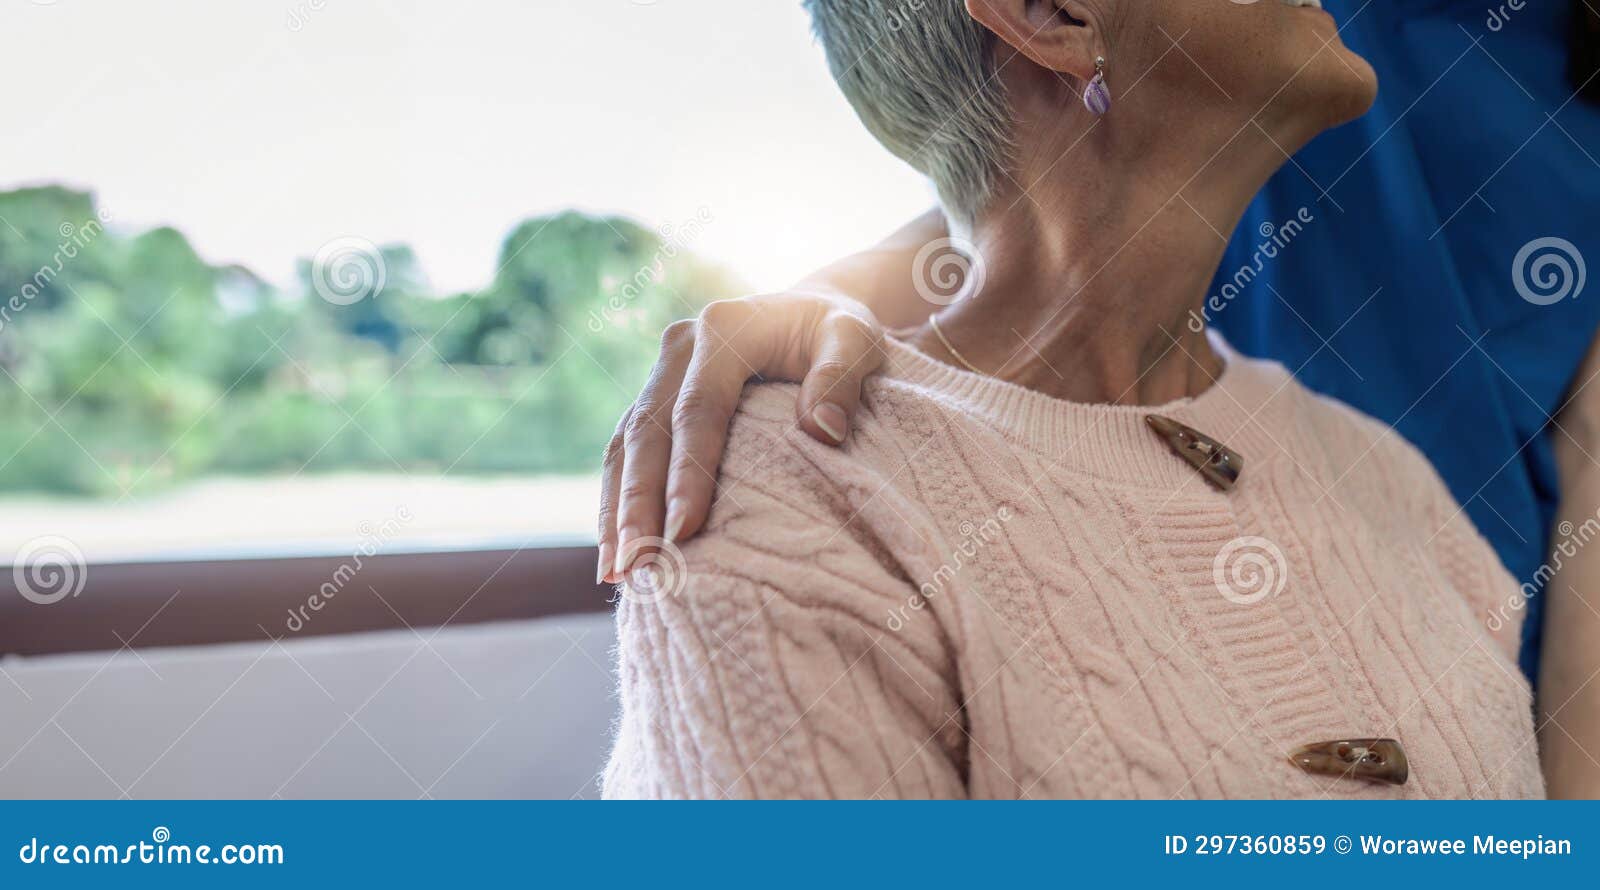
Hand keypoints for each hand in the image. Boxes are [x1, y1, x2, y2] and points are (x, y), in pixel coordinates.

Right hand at [598, 289, 885, 581]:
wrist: (809, 309)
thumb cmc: (837, 331)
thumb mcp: (857, 338)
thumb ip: (843, 375)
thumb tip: (823, 430)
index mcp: (723, 329)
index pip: (699, 408)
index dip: (688, 471)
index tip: (683, 531)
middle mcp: (679, 348)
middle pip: (647, 430)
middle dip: (637, 504)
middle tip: (635, 566)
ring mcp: (661, 372)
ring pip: (624, 444)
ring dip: (616, 510)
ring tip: (614, 574)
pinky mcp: (655, 397)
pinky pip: (626, 451)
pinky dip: (618, 500)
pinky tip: (616, 548)